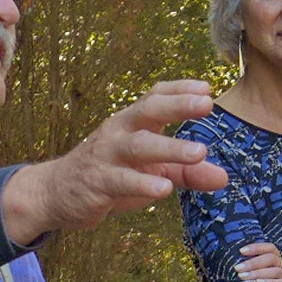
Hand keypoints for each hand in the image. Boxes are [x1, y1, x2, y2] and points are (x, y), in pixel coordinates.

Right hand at [0, 80, 224, 244]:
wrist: (57, 194)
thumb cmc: (112, 174)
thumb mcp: (153, 171)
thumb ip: (188, 172)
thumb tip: (224, 177)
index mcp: (133, 123)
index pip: (156, 97)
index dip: (179, 90)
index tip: (206, 88)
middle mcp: (120, 132)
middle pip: (147, 111)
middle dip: (177, 105)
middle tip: (206, 104)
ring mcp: (107, 156)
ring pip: (138, 146)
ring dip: (169, 148)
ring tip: (200, 152)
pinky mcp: (98, 182)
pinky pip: (121, 181)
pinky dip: (142, 184)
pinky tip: (163, 189)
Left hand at [235, 241, 281, 281]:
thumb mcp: (270, 273)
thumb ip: (259, 268)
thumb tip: (239, 266)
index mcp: (279, 260)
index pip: (270, 248)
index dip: (256, 248)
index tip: (241, 251)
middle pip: (271, 259)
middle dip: (253, 263)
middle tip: (238, 268)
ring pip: (275, 271)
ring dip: (257, 273)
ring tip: (243, 276)